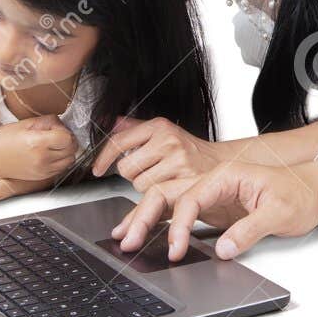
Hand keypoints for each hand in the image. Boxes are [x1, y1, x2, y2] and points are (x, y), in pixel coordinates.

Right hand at [0, 115, 76, 182]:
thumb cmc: (1, 139)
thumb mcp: (26, 123)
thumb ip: (49, 122)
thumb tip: (63, 125)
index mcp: (38, 143)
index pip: (68, 138)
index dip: (64, 131)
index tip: (56, 128)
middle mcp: (42, 160)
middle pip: (72, 149)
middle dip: (68, 140)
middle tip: (55, 135)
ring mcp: (43, 171)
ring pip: (70, 160)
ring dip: (66, 151)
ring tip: (52, 145)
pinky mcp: (42, 177)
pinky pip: (62, 168)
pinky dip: (60, 160)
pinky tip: (48, 154)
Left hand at [91, 115, 228, 188]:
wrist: (219, 164)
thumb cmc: (189, 151)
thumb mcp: (164, 132)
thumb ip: (136, 128)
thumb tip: (112, 122)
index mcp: (159, 126)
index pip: (119, 141)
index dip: (103, 157)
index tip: (97, 168)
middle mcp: (168, 140)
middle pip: (126, 167)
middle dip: (132, 174)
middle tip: (148, 171)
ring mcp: (177, 159)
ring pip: (138, 183)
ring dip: (145, 186)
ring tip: (162, 178)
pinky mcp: (184, 179)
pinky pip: (154, 194)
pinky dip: (157, 195)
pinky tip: (169, 186)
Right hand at [110, 158, 317, 261]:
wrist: (316, 190)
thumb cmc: (301, 194)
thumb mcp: (281, 214)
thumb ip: (250, 230)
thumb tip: (222, 249)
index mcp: (228, 175)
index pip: (190, 198)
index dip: (178, 226)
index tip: (175, 250)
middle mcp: (215, 180)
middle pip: (169, 193)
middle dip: (144, 216)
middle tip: (126, 240)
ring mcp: (212, 192)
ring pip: (169, 199)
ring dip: (145, 216)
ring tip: (124, 235)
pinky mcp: (214, 205)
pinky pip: (180, 209)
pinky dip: (160, 221)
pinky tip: (146, 232)